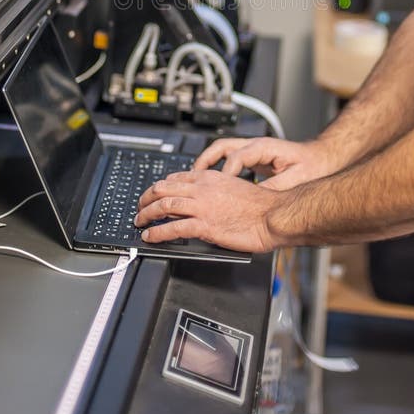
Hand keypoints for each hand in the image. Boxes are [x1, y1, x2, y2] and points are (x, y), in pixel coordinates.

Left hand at [135, 169, 278, 252]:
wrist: (273, 215)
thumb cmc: (261, 206)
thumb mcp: (233, 188)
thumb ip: (214, 192)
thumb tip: (202, 202)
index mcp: (210, 177)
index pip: (176, 177)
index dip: (161, 186)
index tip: (155, 193)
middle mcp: (203, 188)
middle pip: (163, 188)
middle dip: (146, 198)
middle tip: (140, 206)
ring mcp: (202, 206)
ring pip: (164, 205)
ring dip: (147, 214)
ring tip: (139, 222)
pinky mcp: (205, 225)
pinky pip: (173, 228)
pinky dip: (157, 232)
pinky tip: (150, 237)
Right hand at [193, 136, 332, 189]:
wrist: (325, 158)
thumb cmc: (314, 165)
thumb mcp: (295, 179)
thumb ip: (274, 188)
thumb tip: (256, 200)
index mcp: (264, 147)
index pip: (236, 157)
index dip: (226, 174)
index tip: (220, 188)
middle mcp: (256, 145)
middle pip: (221, 146)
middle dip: (205, 161)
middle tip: (194, 177)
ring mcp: (254, 150)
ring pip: (222, 151)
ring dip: (208, 164)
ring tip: (197, 180)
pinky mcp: (255, 158)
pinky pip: (230, 160)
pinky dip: (218, 169)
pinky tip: (214, 183)